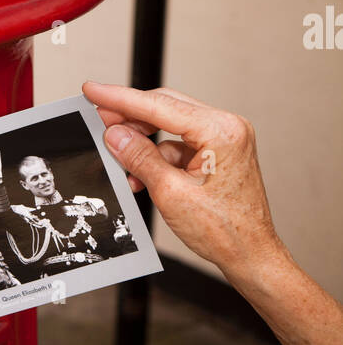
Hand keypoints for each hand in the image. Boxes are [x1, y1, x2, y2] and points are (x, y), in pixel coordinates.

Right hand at [82, 82, 281, 279]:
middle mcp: (227, 128)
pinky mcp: (218, 153)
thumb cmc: (226, 230)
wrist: (250, 254)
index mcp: (221, 131)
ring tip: (119, 159)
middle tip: (99, 118)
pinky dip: (157, 156)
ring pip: (169, 127)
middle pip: (165, 108)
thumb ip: (140, 158)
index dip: (121, 98)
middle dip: (130, 116)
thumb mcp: (171, 193)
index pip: (160, 105)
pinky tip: (141, 175)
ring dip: (143, 143)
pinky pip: (178, 145)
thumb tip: (116, 135)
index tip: (94, 90)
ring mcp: (224, 139)